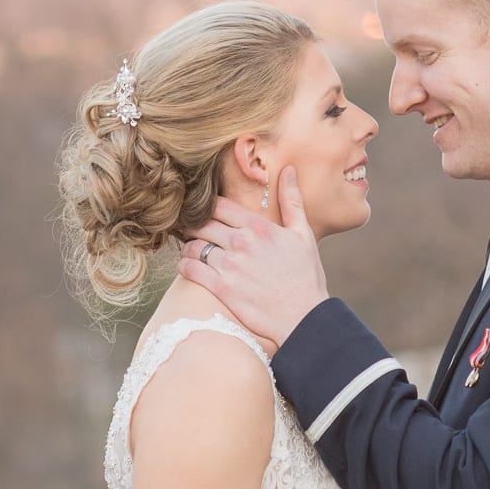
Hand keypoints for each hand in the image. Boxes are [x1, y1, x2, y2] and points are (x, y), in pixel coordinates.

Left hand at [178, 166, 328, 347]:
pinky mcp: (221, 288)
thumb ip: (292, 201)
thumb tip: (289, 170)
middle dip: (194, 226)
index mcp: (258, 227)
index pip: (219, 206)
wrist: (304, 318)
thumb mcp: (303, 235)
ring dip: (187, 246)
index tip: (205, 214)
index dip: (208, 208)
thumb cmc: (305, 277)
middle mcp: (241, 242)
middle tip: (191, 230)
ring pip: (193, 245)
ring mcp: (229, 265)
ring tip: (190, 249)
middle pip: (201, 223)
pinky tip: (187, 265)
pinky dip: (184, 264)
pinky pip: (190, 269)